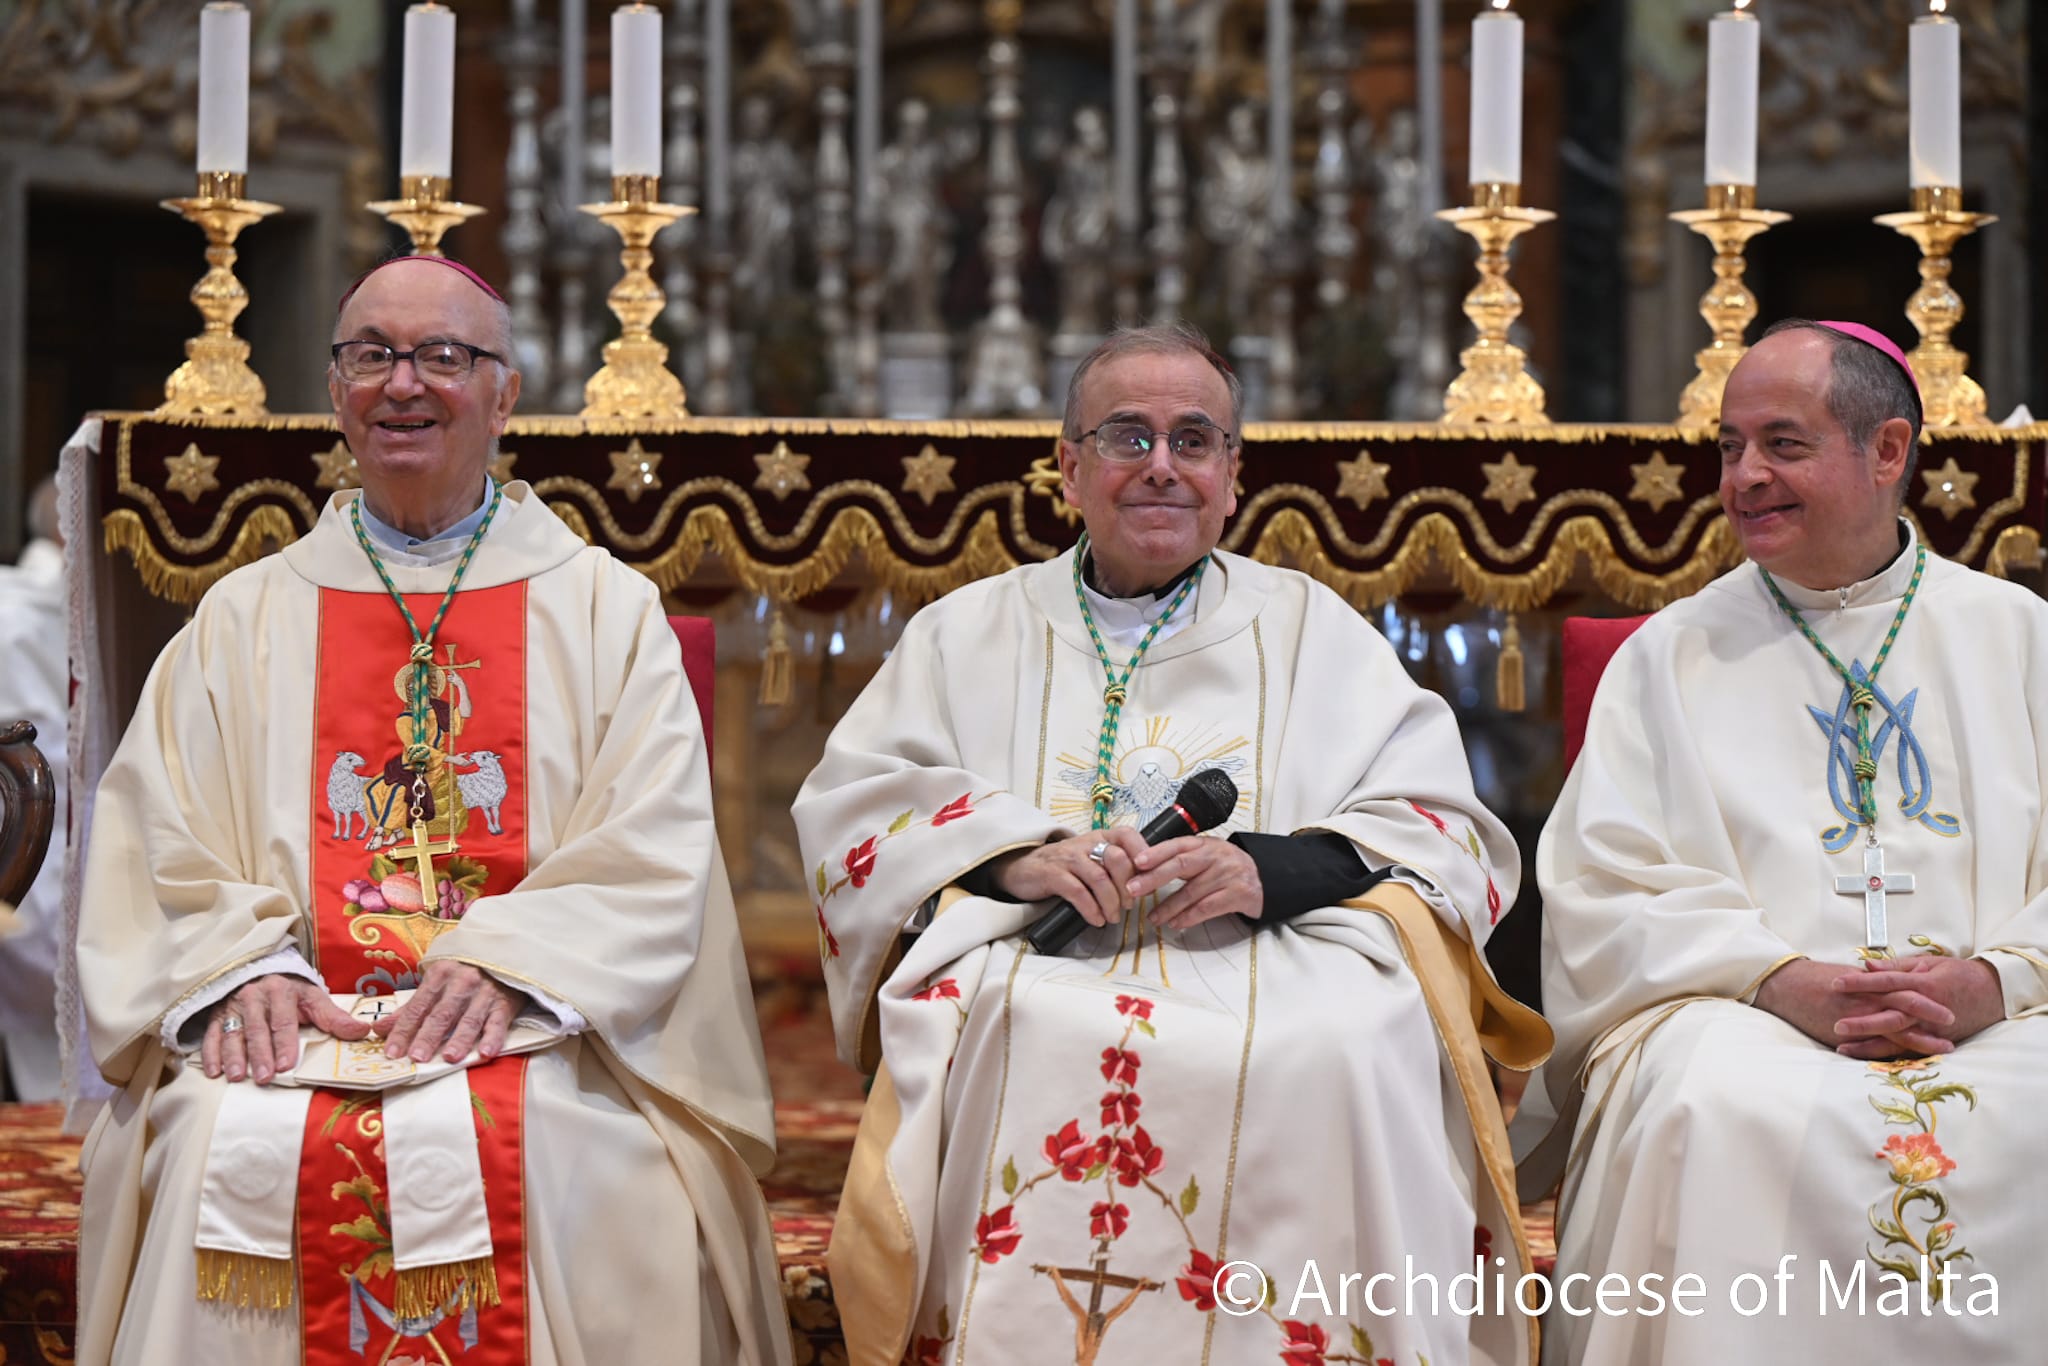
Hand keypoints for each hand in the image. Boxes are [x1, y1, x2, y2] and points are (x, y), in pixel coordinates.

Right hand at [202, 974, 370, 1085]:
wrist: (260, 972)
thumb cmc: (290, 992)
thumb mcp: (313, 998)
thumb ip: (334, 1017)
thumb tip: (363, 1031)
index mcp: (282, 991)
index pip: (284, 1021)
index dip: (285, 1044)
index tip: (286, 1065)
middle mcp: (255, 996)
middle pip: (257, 1029)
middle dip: (260, 1055)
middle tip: (264, 1077)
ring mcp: (233, 1005)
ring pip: (232, 1032)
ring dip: (233, 1056)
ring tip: (237, 1077)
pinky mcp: (216, 1014)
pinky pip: (211, 1034)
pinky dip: (211, 1053)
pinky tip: (214, 1071)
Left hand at [372, 960, 528, 1063]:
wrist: (504, 954)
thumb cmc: (464, 972)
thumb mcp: (436, 982)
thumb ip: (411, 1007)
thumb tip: (379, 1029)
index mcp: (439, 975)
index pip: (418, 1007)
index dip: (404, 1029)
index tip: (392, 1051)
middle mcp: (462, 982)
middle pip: (442, 1014)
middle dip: (428, 1035)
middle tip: (417, 1057)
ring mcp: (485, 992)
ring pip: (470, 1019)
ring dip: (460, 1039)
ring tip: (449, 1057)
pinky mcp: (505, 1002)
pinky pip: (499, 1021)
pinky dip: (493, 1037)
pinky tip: (486, 1052)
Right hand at [990, 829, 1154, 926]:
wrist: (1023, 868)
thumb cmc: (1064, 867)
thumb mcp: (1090, 859)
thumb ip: (1113, 865)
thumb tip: (1144, 883)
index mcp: (1098, 837)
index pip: (1127, 835)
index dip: (1143, 851)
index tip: (1150, 874)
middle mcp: (1085, 844)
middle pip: (1117, 859)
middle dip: (1128, 887)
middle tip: (1129, 905)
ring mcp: (1068, 858)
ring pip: (1099, 879)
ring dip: (1111, 903)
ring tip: (1113, 917)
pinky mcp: (1053, 875)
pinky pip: (1078, 893)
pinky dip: (1091, 910)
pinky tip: (1096, 919)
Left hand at [1135, 835, 1262, 931]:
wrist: (1264, 878)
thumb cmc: (1226, 867)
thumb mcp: (1207, 854)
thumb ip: (1182, 858)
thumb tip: (1144, 869)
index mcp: (1204, 844)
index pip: (1176, 845)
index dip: (1156, 853)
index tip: (1136, 862)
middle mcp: (1215, 856)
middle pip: (1180, 865)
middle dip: (1153, 878)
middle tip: (1133, 889)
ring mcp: (1227, 875)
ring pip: (1191, 892)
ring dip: (1168, 907)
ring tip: (1153, 918)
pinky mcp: (1237, 895)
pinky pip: (1207, 908)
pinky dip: (1188, 917)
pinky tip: (1175, 923)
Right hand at [1753, 957, 1970, 1059]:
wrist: (1784, 984)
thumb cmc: (1814, 978)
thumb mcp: (1847, 974)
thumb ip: (1869, 982)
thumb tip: (1887, 982)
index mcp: (1868, 982)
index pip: (1906, 988)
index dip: (1928, 997)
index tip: (1948, 1003)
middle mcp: (1865, 999)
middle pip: (1907, 1007)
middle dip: (1932, 1017)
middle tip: (1954, 1024)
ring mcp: (1855, 1016)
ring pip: (1896, 1028)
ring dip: (1922, 1039)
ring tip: (1944, 1047)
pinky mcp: (1842, 1032)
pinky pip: (1871, 1045)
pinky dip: (1890, 1053)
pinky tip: (1906, 1062)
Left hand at [1832, 956, 2004, 1058]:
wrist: (1994, 993)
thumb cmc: (1959, 974)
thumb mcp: (1930, 963)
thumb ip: (1897, 967)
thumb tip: (1867, 965)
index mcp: (1924, 985)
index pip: (1887, 983)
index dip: (1861, 983)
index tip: (1836, 983)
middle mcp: (1927, 1010)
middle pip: (1890, 1017)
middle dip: (1862, 1023)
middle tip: (1836, 1025)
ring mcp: (1932, 1028)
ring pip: (1897, 1040)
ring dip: (1870, 1045)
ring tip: (1843, 1048)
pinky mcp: (1937, 1041)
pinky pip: (1910, 1051)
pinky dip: (1889, 1056)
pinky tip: (1867, 1060)